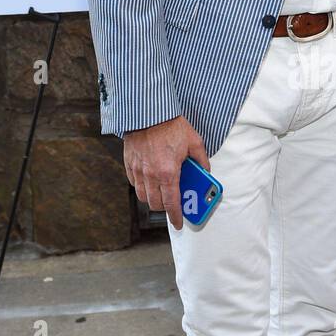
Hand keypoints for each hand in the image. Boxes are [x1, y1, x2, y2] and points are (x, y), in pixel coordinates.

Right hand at [123, 115, 209, 231]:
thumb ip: (201, 159)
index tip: (178, 223)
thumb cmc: (171, 126)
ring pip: (142, 196)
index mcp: (168, 173)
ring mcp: (138, 170)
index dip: (175, 216)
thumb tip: (206, 170)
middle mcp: (151, 175)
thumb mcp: (194, 141)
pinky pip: (134, 183)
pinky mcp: (129, 163)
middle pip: (155, 203)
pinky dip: (142, 186)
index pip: (171, 203)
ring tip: (160, 193)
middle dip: (164, 208)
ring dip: (152, 199)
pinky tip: (149, 180)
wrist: (147, 112)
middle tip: (172, 204)